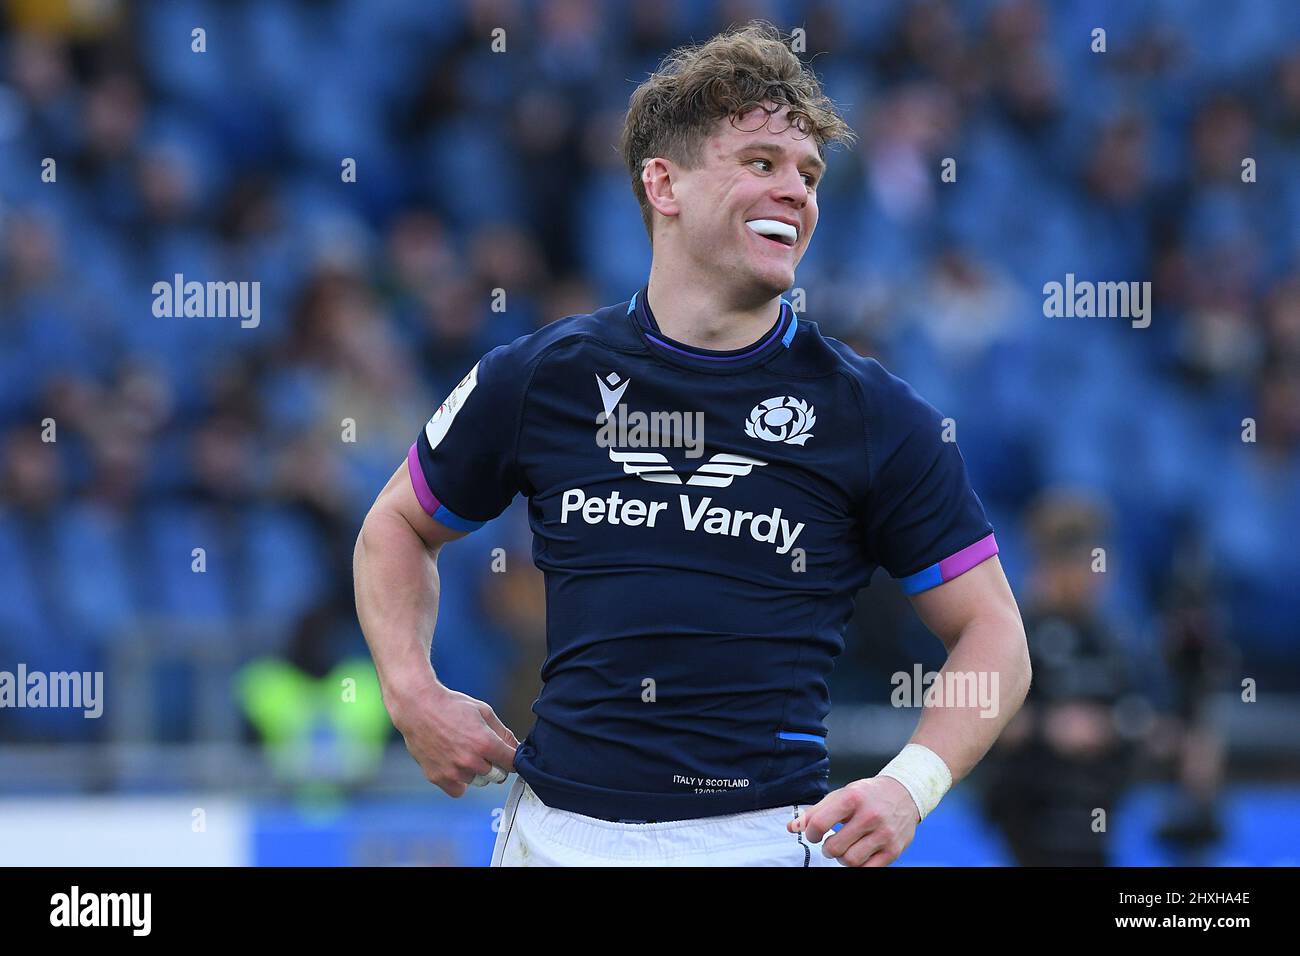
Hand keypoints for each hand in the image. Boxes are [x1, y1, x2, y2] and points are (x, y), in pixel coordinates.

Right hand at [389, 683, 519, 797]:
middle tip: (482, 750)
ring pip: (478, 782)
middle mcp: (470, 761)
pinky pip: (458, 790)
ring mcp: (453, 771)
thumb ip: (503, 733)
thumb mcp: (484, 712)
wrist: (418, 707)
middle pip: (497, 776)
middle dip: (495, 765)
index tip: (508, 755)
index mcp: (485, 743)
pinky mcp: (437, 777)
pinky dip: (459, 781)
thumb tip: (516, 749)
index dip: (512, 759)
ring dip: (475, 772)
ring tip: (463, 752)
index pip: (511, 763)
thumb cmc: (452, 706)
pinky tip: (454, 765)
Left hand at [787, 776, 919, 866]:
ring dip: (842, 858)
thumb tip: (792, 827)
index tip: (814, 834)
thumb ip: (815, 811)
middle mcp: (870, 816)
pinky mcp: (894, 850)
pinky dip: (858, 865)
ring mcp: (884, 834)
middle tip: (831, 842)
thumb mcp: (841, 795)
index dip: (811, 833)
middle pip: (834, 847)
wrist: (905, 793)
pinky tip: (858, 854)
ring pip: (850, 861)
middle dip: (827, 848)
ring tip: (846, 848)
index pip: (820, 823)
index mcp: (853, 798)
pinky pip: (868, 869)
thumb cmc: (868, 795)